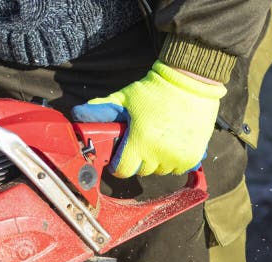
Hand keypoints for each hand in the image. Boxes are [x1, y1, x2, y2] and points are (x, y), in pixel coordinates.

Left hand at [71, 61, 225, 177]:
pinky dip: (174, 160)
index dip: (118, 164)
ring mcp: (177, 157)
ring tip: (157, 139)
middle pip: (141, 171)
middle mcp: (159, 153)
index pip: (122, 170)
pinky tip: (171, 143)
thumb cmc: (155, 89)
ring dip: (156, 161)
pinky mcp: (193, 156)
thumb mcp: (125, 97)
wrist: (191, 81)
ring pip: (160, 171)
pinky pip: (178, 169)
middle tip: (140, 141)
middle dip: (137, 159)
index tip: (120, 157)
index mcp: (139, 141)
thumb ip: (102, 108)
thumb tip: (78, 113)